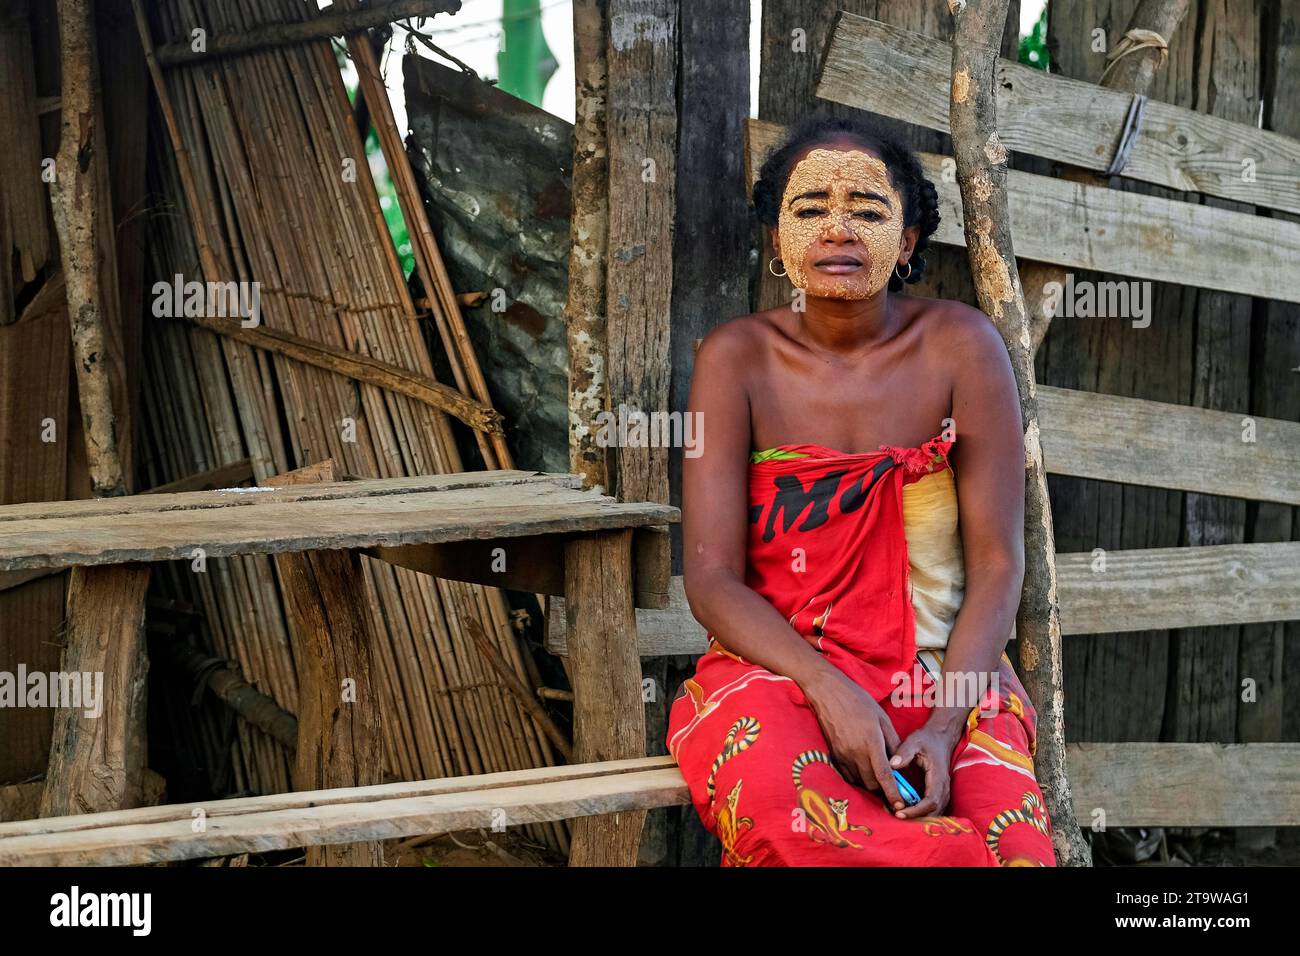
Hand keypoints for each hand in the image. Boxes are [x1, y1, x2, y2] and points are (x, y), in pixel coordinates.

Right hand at [802, 669, 906, 811]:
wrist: (827, 692)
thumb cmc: (858, 700)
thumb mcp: (882, 717)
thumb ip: (892, 741)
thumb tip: (900, 762)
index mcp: (871, 742)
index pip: (884, 775)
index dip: (893, 793)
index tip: (900, 804)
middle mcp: (855, 752)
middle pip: (871, 784)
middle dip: (882, 790)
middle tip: (892, 787)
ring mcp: (842, 755)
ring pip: (859, 782)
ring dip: (870, 784)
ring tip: (878, 777)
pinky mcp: (833, 754)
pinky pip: (847, 775)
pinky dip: (857, 777)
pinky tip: (863, 769)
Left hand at [888, 721, 961, 818]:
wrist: (940, 737)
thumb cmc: (926, 739)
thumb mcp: (914, 741)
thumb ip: (904, 752)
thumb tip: (892, 765)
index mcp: (938, 777)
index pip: (931, 802)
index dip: (916, 811)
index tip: (899, 812)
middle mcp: (943, 788)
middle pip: (934, 813)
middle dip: (915, 818)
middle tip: (894, 815)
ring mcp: (943, 792)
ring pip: (934, 814)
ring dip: (917, 818)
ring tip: (897, 814)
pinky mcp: (939, 793)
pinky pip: (933, 810)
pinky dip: (920, 814)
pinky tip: (905, 811)